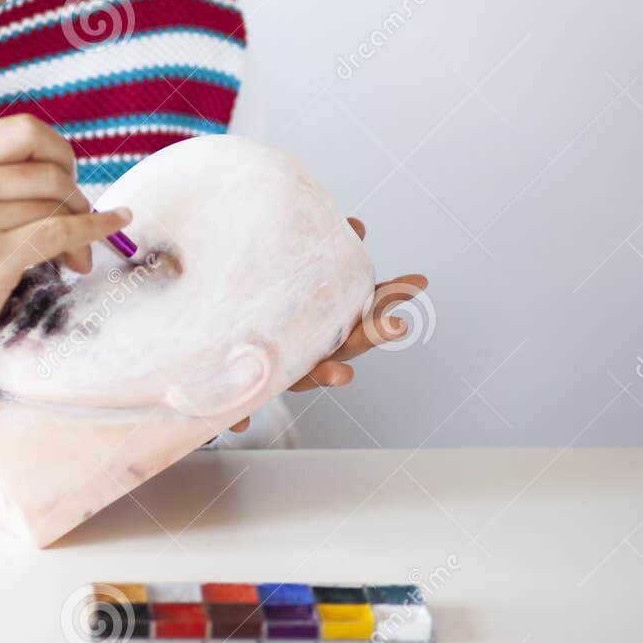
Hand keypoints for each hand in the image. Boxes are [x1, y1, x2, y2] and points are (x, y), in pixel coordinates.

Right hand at [0, 114, 130, 392]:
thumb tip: (70, 174)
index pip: (24, 130)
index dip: (58, 149)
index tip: (65, 176)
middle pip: (50, 172)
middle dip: (77, 196)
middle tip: (76, 223)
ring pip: (57, 207)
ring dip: (81, 229)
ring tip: (74, 256)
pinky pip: (60, 234)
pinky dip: (94, 230)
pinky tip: (114, 226)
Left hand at [226, 216, 428, 432]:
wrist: (222, 346)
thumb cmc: (272, 304)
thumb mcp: (296, 273)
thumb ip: (324, 253)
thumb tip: (356, 226)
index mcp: (331, 322)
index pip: (367, 307)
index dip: (393, 295)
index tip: (419, 282)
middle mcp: (318, 350)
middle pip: (350, 343)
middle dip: (373, 335)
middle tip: (397, 325)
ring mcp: (290, 369)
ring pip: (312, 374)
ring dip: (329, 375)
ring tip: (342, 374)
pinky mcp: (255, 383)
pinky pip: (252, 396)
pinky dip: (245, 410)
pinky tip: (244, 416)